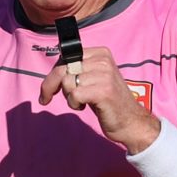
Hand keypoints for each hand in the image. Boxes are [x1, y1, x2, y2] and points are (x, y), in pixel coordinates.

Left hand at [40, 45, 161, 153]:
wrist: (131, 122)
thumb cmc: (108, 102)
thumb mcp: (94, 80)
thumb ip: (78, 71)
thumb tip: (53, 71)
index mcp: (100, 54)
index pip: (66, 57)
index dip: (54, 73)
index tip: (50, 87)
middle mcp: (103, 61)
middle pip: (63, 69)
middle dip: (49, 85)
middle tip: (45, 98)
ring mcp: (104, 75)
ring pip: (67, 82)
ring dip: (69, 97)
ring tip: (81, 102)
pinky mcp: (103, 91)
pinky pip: (74, 94)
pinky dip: (74, 104)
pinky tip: (84, 107)